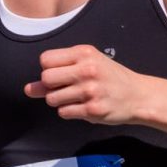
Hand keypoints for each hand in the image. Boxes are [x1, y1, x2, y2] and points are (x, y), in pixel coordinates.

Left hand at [24, 45, 150, 123]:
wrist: (138, 95)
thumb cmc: (108, 77)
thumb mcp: (87, 65)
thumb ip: (57, 72)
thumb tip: (28, 89)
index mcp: (84, 53)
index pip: (45, 60)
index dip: (48, 69)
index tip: (61, 73)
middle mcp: (87, 70)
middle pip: (46, 79)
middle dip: (49, 86)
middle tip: (64, 88)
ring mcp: (90, 90)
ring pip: (52, 98)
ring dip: (59, 101)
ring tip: (76, 97)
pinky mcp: (93, 109)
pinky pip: (64, 112)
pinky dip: (69, 111)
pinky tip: (83, 106)